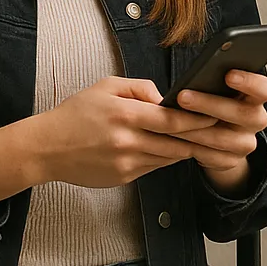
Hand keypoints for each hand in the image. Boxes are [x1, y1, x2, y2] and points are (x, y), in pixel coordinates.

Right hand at [0, 77, 221, 201]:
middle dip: (201, 137)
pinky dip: (164, 157)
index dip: (199, 119)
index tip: (215, 114)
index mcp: (124, 114)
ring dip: (185, 148)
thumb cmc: (74, 114)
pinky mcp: (124, 177)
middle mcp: (128, 140)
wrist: (47, 148)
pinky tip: (167, 148)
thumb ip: (138, 87)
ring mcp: (127, 162)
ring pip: (169, 157)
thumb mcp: (104, 87)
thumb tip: (165, 98)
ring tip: (199, 140)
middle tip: (220, 131)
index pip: (173, 119)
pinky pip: (154, 167)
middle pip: (178, 142)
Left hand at [167, 69, 266, 194]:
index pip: (264, 89)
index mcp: (255, 98)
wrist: (214, 140)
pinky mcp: (230, 161)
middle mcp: (255, 120)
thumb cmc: (210, 104)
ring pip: (223, 138)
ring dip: (193, 128)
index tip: (228, 75)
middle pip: (243, 114)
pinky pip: (210, 156)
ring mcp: (245, 143)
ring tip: (169, 118)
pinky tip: (171, 136)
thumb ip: (211, 81)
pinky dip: (189, 145)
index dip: (250, 82)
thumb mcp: (214, 90)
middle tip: (183, 96)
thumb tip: (195, 74)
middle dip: (210, 104)